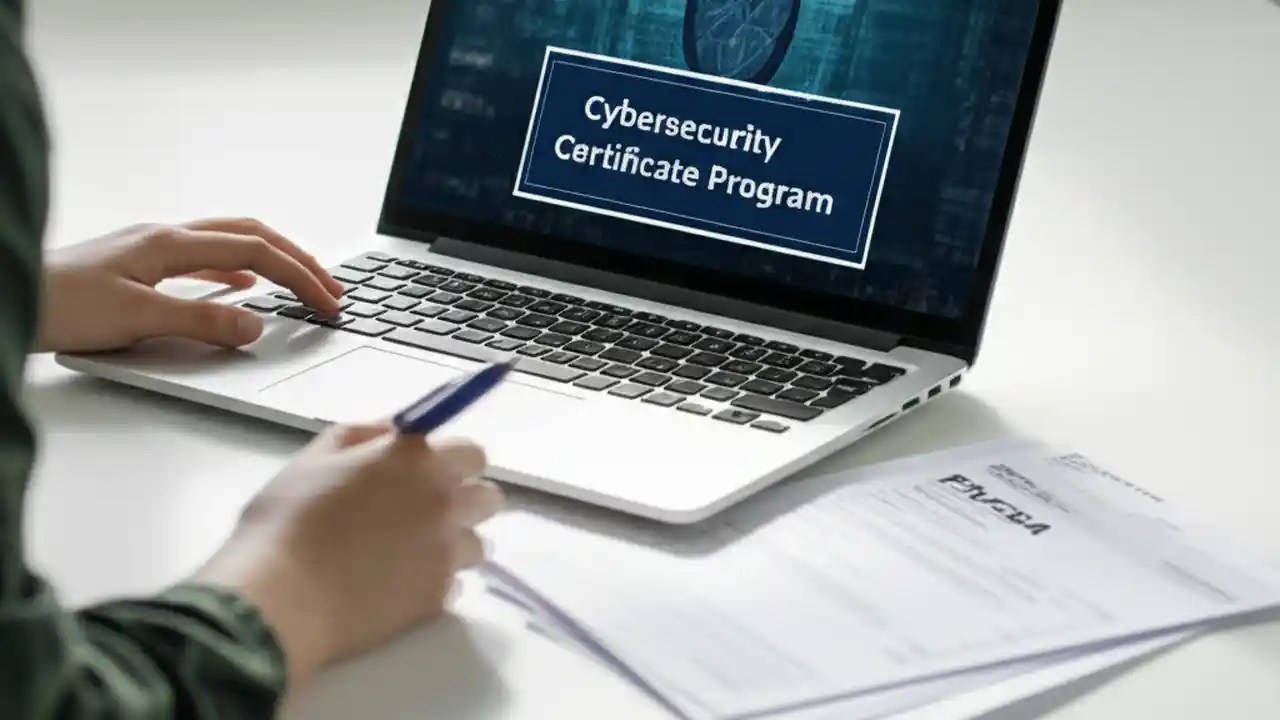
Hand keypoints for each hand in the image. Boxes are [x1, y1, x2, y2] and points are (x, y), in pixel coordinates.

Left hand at [37, 218, 344, 352]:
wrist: (7, 293)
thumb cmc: (58, 306)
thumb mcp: (136, 319)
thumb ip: (201, 322)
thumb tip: (257, 325)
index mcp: (169, 243)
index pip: (257, 250)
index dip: (300, 275)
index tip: (330, 301)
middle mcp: (164, 237)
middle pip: (252, 234)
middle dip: (298, 259)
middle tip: (332, 287)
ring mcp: (150, 247)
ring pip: (230, 240)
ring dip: (273, 258)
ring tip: (301, 281)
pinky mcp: (139, 264)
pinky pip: (205, 256)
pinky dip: (239, 266)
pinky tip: (241, 283)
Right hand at [194, 424, 502, 686]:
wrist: (280, 599)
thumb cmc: (288, 519)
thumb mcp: (315, 457)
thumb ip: (364, 434)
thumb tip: (397, 429)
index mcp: (417, 460)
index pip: (472, 453)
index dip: (452, 462)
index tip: (427, 473)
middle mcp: (444, 502)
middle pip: (487, 498)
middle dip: (463, 501)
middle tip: (422, 513)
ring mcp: (446, 552)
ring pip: (477, 544)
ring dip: (453, 544)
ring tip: (408, 554)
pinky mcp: (438, 597)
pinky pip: (456, 584)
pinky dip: (435, 582)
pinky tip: (397, 584)